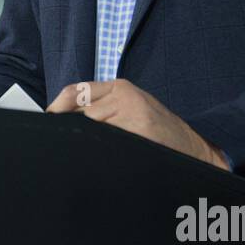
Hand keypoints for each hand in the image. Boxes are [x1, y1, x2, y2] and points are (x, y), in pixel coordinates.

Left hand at [47, 79, 230, 169]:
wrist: (196, 146)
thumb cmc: (158, 131)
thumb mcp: (130, 109)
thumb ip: (101, 109)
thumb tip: (62, 119)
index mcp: (119, 87)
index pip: (76, 92)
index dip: (57, 108)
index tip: (47, 121)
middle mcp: (124, 95)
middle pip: (80, 113)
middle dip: (71, 131)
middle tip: (65, 145)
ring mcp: (133, 112)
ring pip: (92, 128)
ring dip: (86, 143)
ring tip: (90, 152)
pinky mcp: (140, 129)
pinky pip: (108, 140)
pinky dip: (102, 150)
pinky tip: (106, 157)